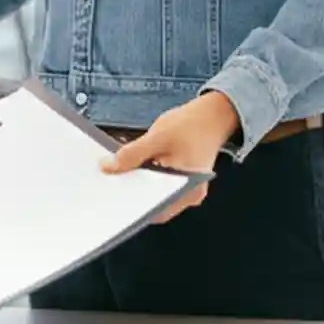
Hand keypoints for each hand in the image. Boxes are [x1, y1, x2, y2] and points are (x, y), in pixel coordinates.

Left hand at [99, 92, 240, 222]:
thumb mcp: (158, 137)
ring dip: (134, 181)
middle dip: (128, 191)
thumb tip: (109, 167)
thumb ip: (132, 154)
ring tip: (117, 169)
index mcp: (186, 190)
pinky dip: (143, 175)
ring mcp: (183, 188)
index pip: (151, 209)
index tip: (108, 195)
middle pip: (150, 201)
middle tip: (108, 178)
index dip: (127, 204)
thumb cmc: (194, 125)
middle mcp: (187, 195)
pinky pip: (156, 183)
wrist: (215, 114)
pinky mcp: (178, 179)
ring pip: (151, 192)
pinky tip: (131, 164)